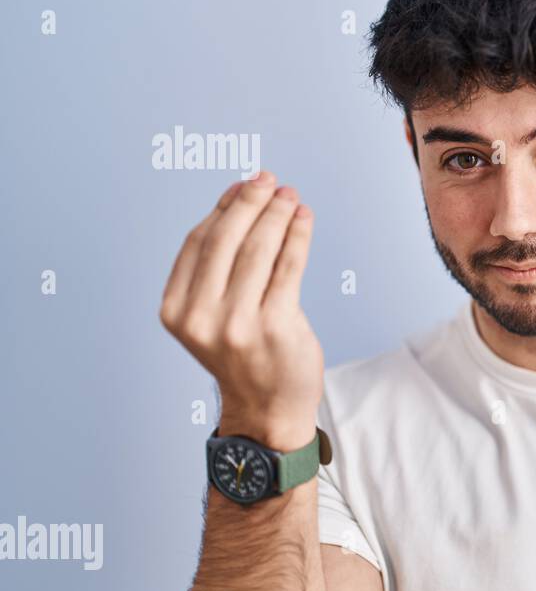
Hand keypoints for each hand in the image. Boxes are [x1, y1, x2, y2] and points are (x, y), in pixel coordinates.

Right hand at [160, 170, 322, 451]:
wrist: (267, 410)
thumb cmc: (244, 356)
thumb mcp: (212, 316)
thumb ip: (217, 271)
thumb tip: (239, 205)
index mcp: (176, 310)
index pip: (199, 242)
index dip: (222, 208)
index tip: (242, 185)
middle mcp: (201, 317)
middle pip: (226, 240)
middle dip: (250, 202)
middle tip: (270, 180)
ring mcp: (238, 323)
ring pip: (259, 249)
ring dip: (278, 215)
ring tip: (291, 197)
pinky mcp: (276, 326)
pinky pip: (288, 267)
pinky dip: (298, 236)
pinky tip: (304, 219)